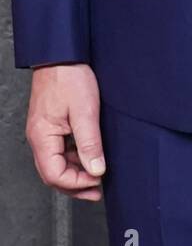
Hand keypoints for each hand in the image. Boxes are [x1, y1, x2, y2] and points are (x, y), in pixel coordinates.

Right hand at [26, 64, 105, 200]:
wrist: (62, 54)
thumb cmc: (70, 77)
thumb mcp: (85, 111)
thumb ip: (90, 142)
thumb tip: (96, 170)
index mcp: (42, 136)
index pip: (54, 175)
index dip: (76, 183)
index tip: (98, 180)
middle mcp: (39, 137)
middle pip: (53, 174)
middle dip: (75, 185)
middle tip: (97, 190)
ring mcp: (44, 132)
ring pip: (56, 164)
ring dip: (76, 173)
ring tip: (97, 177)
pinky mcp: (51, 126)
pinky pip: (60, 151)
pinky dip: (74, 159)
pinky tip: (90, 157)